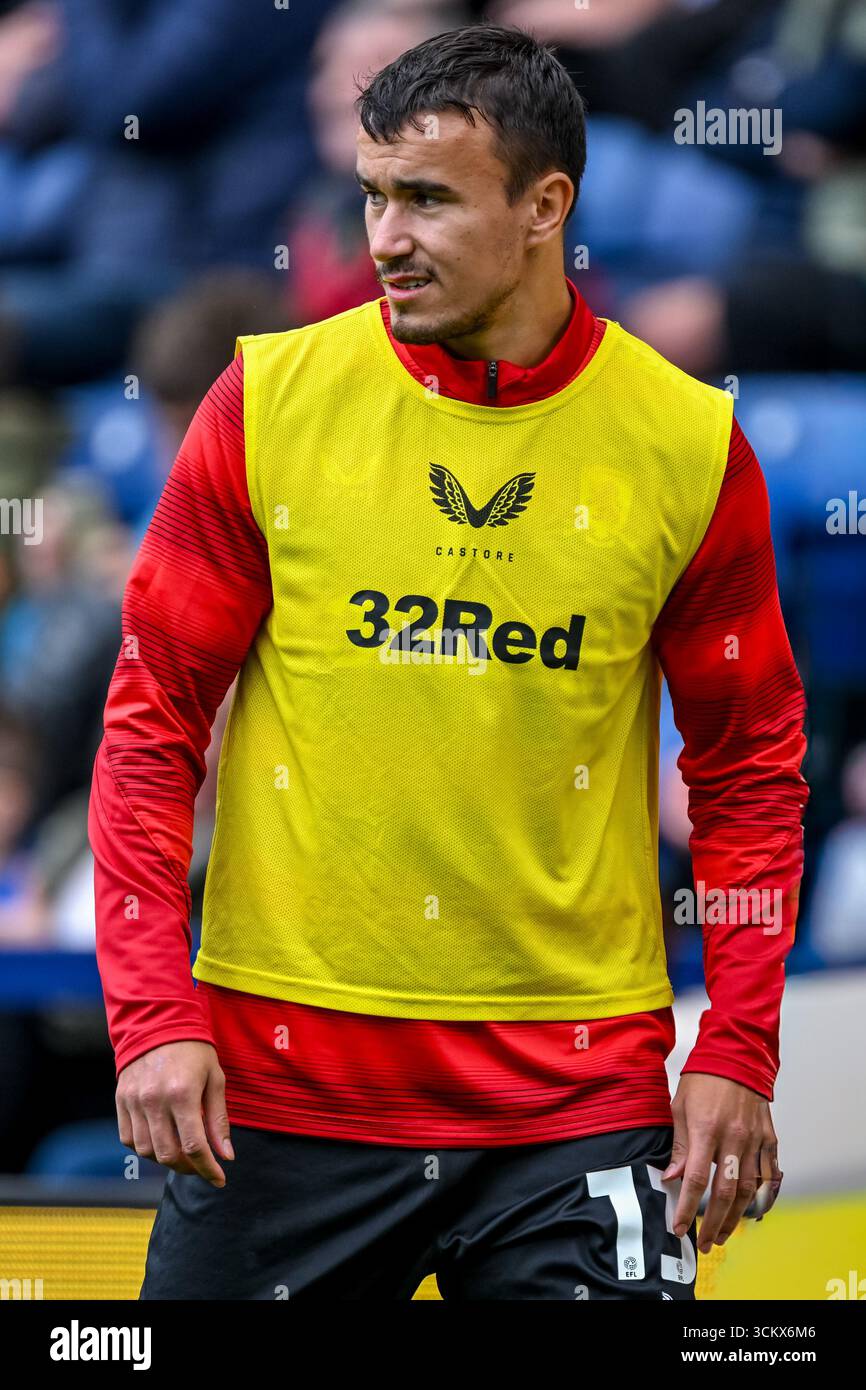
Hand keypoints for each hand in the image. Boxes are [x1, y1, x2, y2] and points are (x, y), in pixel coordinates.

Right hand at [116, 1040, 233, 1187]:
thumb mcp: (214, 1079)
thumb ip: (218, 1120)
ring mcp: (134, 1101)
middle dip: (189, 1168)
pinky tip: (161, 1140)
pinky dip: (145, 1148)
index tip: (219, 1178)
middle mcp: (154, 1100)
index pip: (194, 1145)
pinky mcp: (120, 1101)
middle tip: (202, 1166)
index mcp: (182, 1093)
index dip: (208, 1168)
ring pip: (146, 1151)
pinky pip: (129, 1139)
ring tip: (183, 1153)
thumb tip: (226, 1156)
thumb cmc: (193, 1050)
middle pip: (168, 1154)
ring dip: (167, 1160)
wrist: (158, 1023)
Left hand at [662, 1072, 781, 1253]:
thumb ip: (679, 1145)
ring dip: (737, 1217)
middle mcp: (734, 1138)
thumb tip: (673, 1178)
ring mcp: (755, 1140)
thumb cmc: (703, 1079)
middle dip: (714, 1223)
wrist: (736, 1055)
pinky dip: (761, 1195)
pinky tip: (752, 1210)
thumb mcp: (680, 1106)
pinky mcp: (769, 1138)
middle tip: (705, 1242)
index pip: (696, 1179)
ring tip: (724, 1233)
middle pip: (726, 1193)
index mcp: (707, 1130)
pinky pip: (768, 1174)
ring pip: (750, 1190)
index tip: (679, 1227)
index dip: (687, 1208)